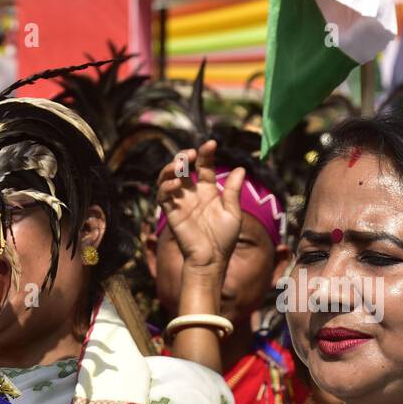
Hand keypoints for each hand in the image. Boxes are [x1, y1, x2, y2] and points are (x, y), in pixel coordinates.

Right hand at [157, 140, 244, 272]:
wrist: (211, 259)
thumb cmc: (224, 239)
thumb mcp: (233, 212)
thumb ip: (232, 190)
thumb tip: (239, 168)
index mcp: (208, 192)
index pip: (204, 167)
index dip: (206, 154)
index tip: (211, 143)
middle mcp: (192, 195)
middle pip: (182, 169)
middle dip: (184, 157)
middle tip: (191, 154)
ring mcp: (180, 203)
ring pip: (168, 179)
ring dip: (171, 168)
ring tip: (180, 164)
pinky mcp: (171, 213)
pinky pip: (163, 196)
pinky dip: (166, 187)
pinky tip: (176, 184)